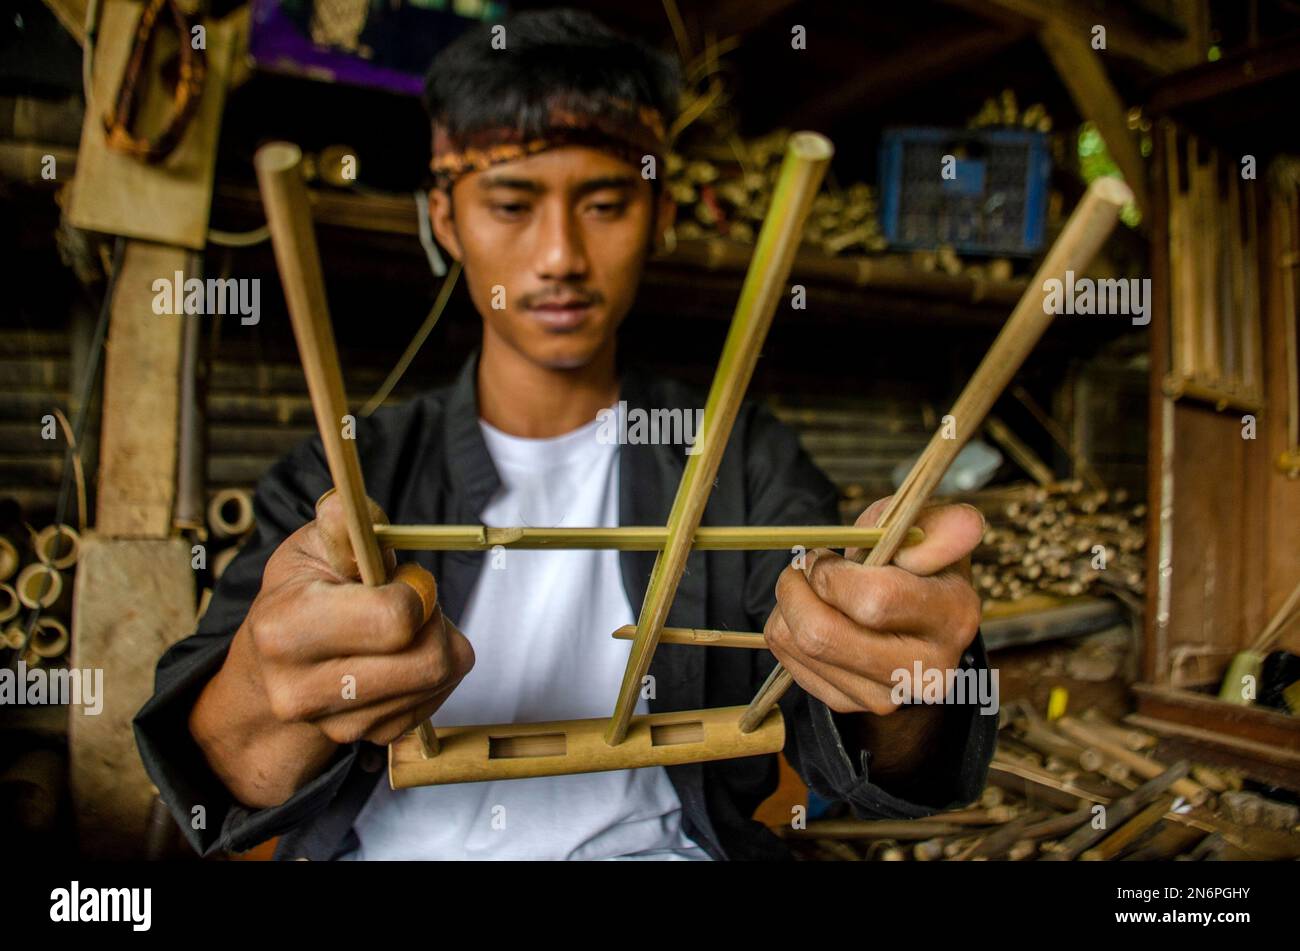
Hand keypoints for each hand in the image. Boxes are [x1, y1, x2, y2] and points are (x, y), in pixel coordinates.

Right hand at [238, 491, 474, 746]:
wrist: (271, 669)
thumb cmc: (300, 596)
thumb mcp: (310, 548)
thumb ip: (341, 524)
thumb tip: (345, 506)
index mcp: (285, 629)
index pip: (396, 619)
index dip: (415, 591)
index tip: (398, 580)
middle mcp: (302, 689)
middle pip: (428, 660)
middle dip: (437, 621)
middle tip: (414, 604)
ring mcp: (335, 724)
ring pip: (438, 682)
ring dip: (438, 645)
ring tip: (405, 629)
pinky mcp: (366, 739)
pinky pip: (433, 704)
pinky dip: (432, 677)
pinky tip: (401, 658)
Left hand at [764, 497, 983, 716]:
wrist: (910, 619)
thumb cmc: (912, 563)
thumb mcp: (926, 532)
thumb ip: (940, 526)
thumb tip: (965, 526)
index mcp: (954, 617)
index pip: (874, 600)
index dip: (832, 572)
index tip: (825, 555)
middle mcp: (927, 669)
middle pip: (824, 635)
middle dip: (796, 590)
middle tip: (803, 567)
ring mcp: (888, 696)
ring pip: (800, 648)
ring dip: (786, 607)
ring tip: (807, 588)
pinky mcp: (852, 706)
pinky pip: (791, 666)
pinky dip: (785, 632)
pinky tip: (812, 615)